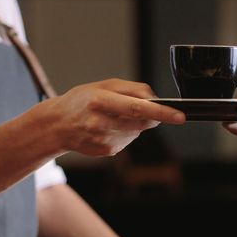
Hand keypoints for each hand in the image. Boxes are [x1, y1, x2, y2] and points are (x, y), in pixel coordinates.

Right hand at [41, 78, 184, 156]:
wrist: (57, 126)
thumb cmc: (81, 101)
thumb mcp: (103, 85)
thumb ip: (132, 89)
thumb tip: (155, 98)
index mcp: (100, 102)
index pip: (138, 108)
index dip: (161, 113)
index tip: (179, 116)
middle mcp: (102, 123)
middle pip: (142, 122)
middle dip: (150, 116)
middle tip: (141, 108)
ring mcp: (104, 140)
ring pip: (137, 132)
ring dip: (134, 124)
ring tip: (112, 117)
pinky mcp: (107, 151)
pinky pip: (128, 140)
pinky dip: (125, 133)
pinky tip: (107, 128)